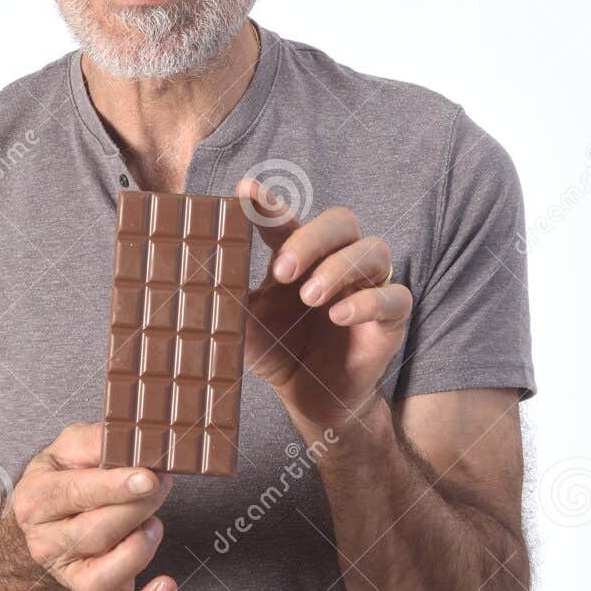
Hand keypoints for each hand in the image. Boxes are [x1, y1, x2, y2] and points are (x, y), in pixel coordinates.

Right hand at [12, 422, 176, 590]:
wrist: (47, 517)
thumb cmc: (65, 476)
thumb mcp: (69, 446)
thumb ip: (95, 440)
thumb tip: (128, 440)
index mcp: (36, 500)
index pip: (73, 494)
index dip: (114, 487)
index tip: (149, 476)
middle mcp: (46, 543)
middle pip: (93, 535)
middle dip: (136, 510)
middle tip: (162, 485)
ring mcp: (70, 574)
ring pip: (102, 579)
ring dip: (137, 553)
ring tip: (155, 525)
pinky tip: (167, 586)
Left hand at [235, 178, 412, 438]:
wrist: (310, 399)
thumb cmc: (278, 352)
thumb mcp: (245, 328)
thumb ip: (227, 301)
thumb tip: (195, 280)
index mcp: (299, 255)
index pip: (286, 221)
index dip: (268, 204)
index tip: (244, 190)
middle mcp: (337, 261)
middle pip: (340, 222)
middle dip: (311, 239)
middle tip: (282, 269)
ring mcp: (367, 285)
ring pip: (373, 250)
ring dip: (339, 267)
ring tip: (310, 296)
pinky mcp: (390, 319)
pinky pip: (395, 297)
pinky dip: (368, 302)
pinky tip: (339, 316)